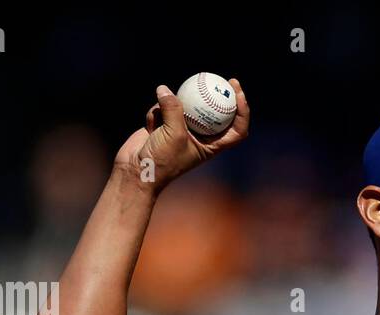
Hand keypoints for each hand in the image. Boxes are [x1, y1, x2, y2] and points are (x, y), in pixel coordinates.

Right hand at [113, 77, 250, 192]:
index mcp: (212, 146)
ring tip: (160, 122)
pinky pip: (163, 108)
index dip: (242, 112)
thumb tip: (165, 90)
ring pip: (183, 105)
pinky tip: (149, 127)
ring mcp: (182, 129)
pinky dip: (156, 114)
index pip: (237, 130)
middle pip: (214, 112)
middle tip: (216, 78)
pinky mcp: (165, 124)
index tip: (237, 93)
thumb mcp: (173, 133)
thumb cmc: (161, 160)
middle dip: (216, 94)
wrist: (136, 171)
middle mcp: (200, 137)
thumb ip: (173, 108)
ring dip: (170, 108)